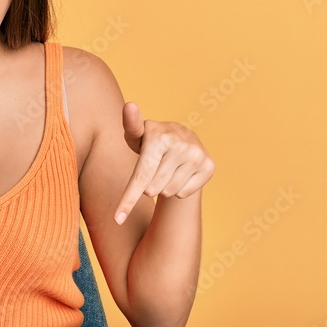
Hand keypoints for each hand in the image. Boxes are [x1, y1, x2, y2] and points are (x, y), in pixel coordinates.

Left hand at [115, 101, 213, 223]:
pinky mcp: (209, 166)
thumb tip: (130, 106)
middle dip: (147, 185)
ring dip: (162, 186)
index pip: (140, 176)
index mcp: (159, 136)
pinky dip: (177, 188)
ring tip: (166, 169)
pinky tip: (180, 172)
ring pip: (168, 192)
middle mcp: (181, 144)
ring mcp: (197, 155)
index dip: (127, 200)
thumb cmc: (150, 141)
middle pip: (152, 189)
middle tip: (152, 168)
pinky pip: (183, 193)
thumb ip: (130, 124)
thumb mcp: (137, 135)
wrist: (181, 139)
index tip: (117, 220)